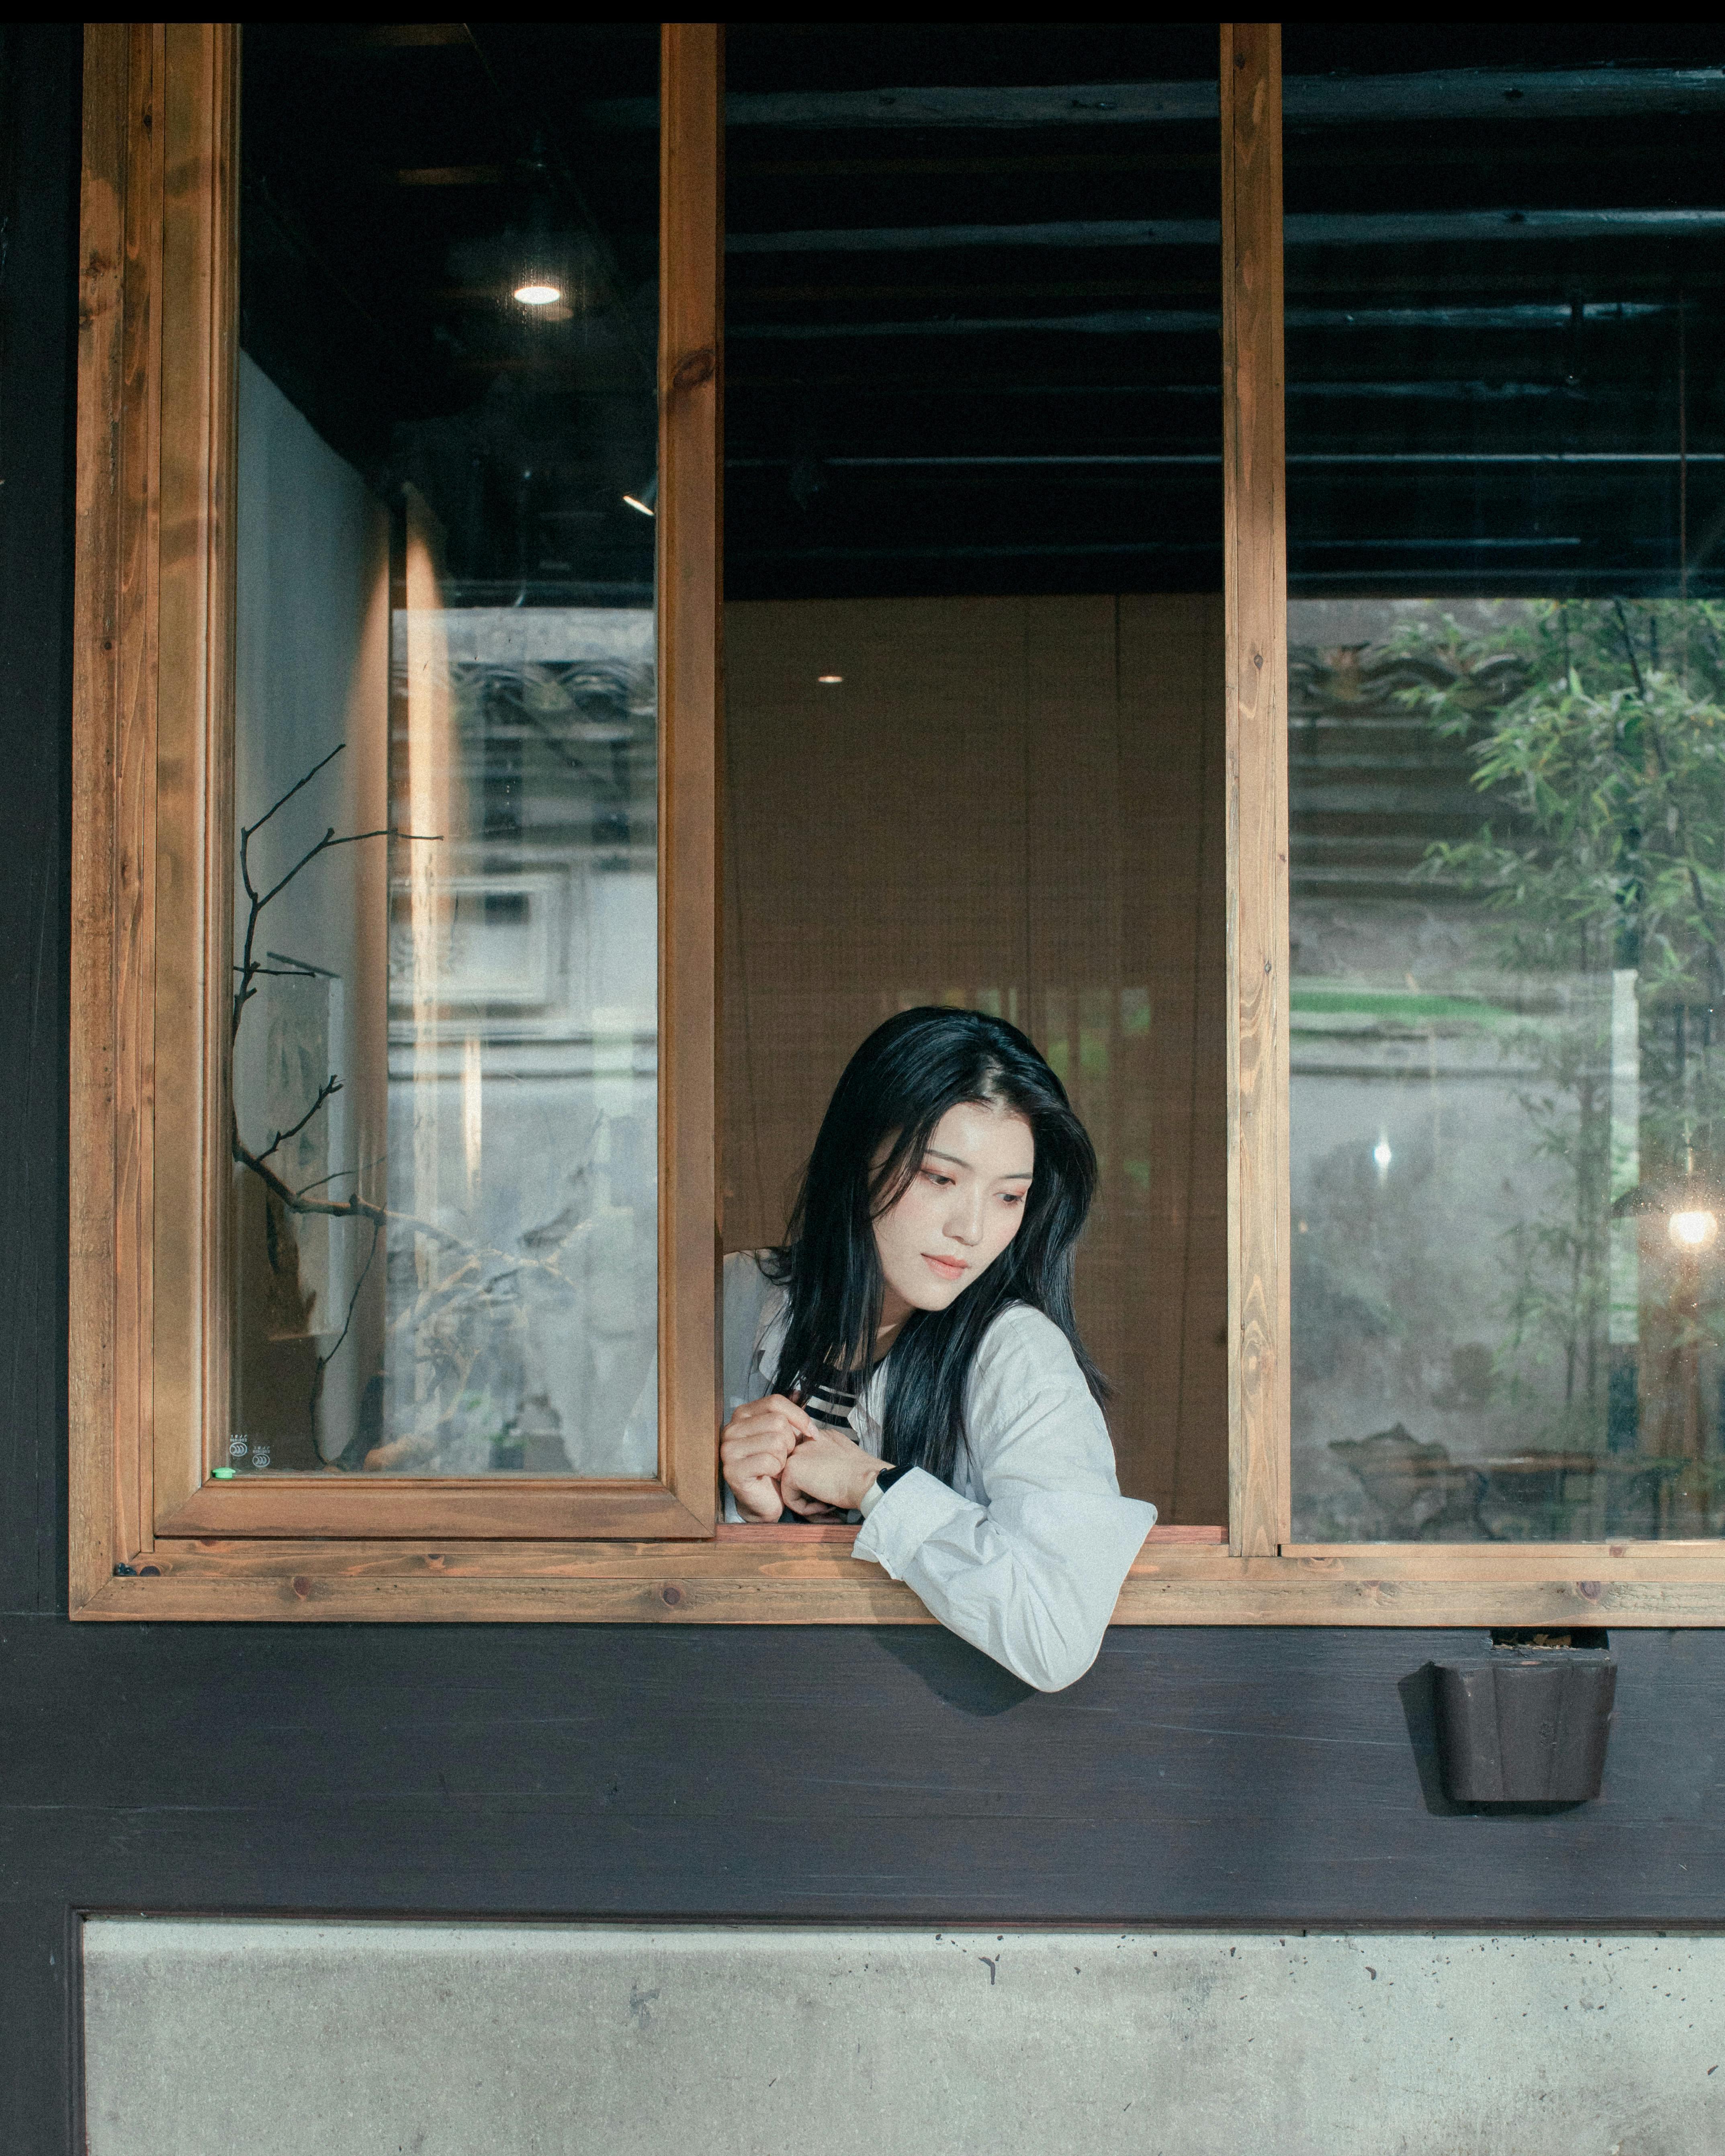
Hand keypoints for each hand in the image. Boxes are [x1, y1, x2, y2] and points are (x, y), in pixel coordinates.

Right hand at [720, 1393, 822, 1522]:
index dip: (799, 1416)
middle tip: (786, 1456)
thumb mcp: (784, 1435)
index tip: (812, 1433)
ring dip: (784, 1458)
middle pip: (777, 1422)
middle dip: (790, 1442)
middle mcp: (731, 1429)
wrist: (763, 1499)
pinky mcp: (732, 1471)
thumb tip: (798, 1392)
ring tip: (778, 1465)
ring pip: (775, 1441)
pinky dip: (778, 1470)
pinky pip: (769, 1462)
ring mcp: (728, 1449)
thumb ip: (788, 1415)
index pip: (775, 1402)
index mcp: (742, 1415)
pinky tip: (772, 1475)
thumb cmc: (774, 1465)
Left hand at [780, 1428, 888, 1517]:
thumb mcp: (843, 1458)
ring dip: (807, 1501)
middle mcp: (806, 1441)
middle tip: (825, 1502)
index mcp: (819, 1437)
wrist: (867, 1479)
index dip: (812, 1479)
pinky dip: (805, 1509)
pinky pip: (789, 1498)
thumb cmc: (862, 1475)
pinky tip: (824, 1506)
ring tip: (826, 1505)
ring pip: (791, 1487)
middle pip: (795, 1473)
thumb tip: (815, 1477)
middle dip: (807, 1491)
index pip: (804, 1459)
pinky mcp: (791, 1470)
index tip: (827, 1490)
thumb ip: (826, 1460)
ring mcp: (797, 1453)